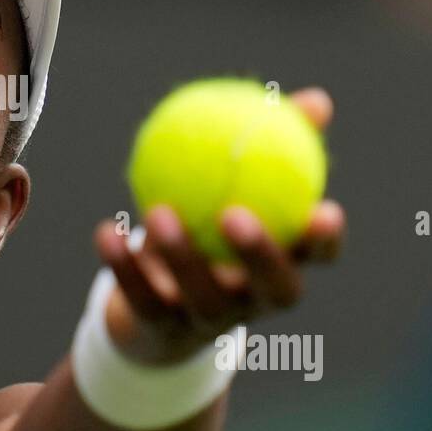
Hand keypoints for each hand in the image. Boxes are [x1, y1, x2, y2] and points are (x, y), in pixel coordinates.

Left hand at [93, 87, 345, 365]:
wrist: (157, 304)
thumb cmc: (210, 227)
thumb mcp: (241, 186)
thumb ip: (277, 144)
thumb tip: (317, 101)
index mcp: (283, 265)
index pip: (318, 258)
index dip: (325, 240)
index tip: (325, 209)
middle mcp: (254, 300)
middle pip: (272, 288)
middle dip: (258, 256)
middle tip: (232, 213)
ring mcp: (209, 320)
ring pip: (203, 297)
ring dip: (181, 255)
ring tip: (160, 212)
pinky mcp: (162, 329)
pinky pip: (142, 298)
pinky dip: (122, 264)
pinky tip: (105, 229)